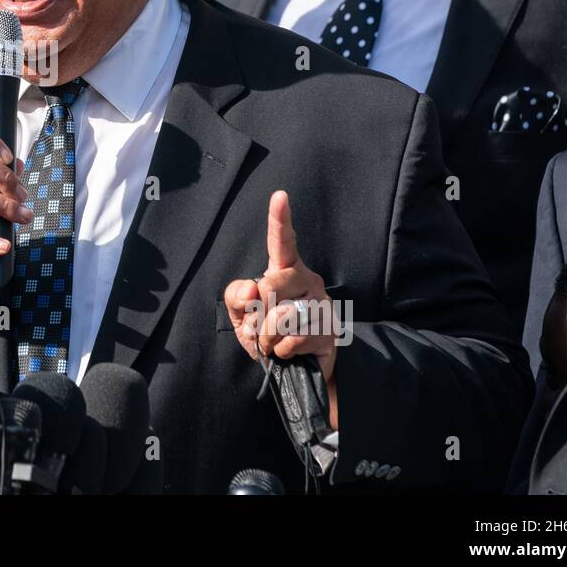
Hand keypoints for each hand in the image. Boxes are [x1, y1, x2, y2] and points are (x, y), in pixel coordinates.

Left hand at [223, 191, 338, 426]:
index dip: (280, 219)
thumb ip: (236, 296)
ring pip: (281, 315)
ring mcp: (322, 305)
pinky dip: (281, 350)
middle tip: (261, 328)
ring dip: (268, 336)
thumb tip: (250, 289)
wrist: (294, 371)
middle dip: (257, 312)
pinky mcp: (329, 331)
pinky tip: (289, 352)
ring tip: (275, 342)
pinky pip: (292, 339)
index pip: (282, 242)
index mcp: (286, 271)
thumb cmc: (269, 334)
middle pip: (271, 284)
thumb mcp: (242, 315)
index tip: (279, 195)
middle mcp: (308, 281)